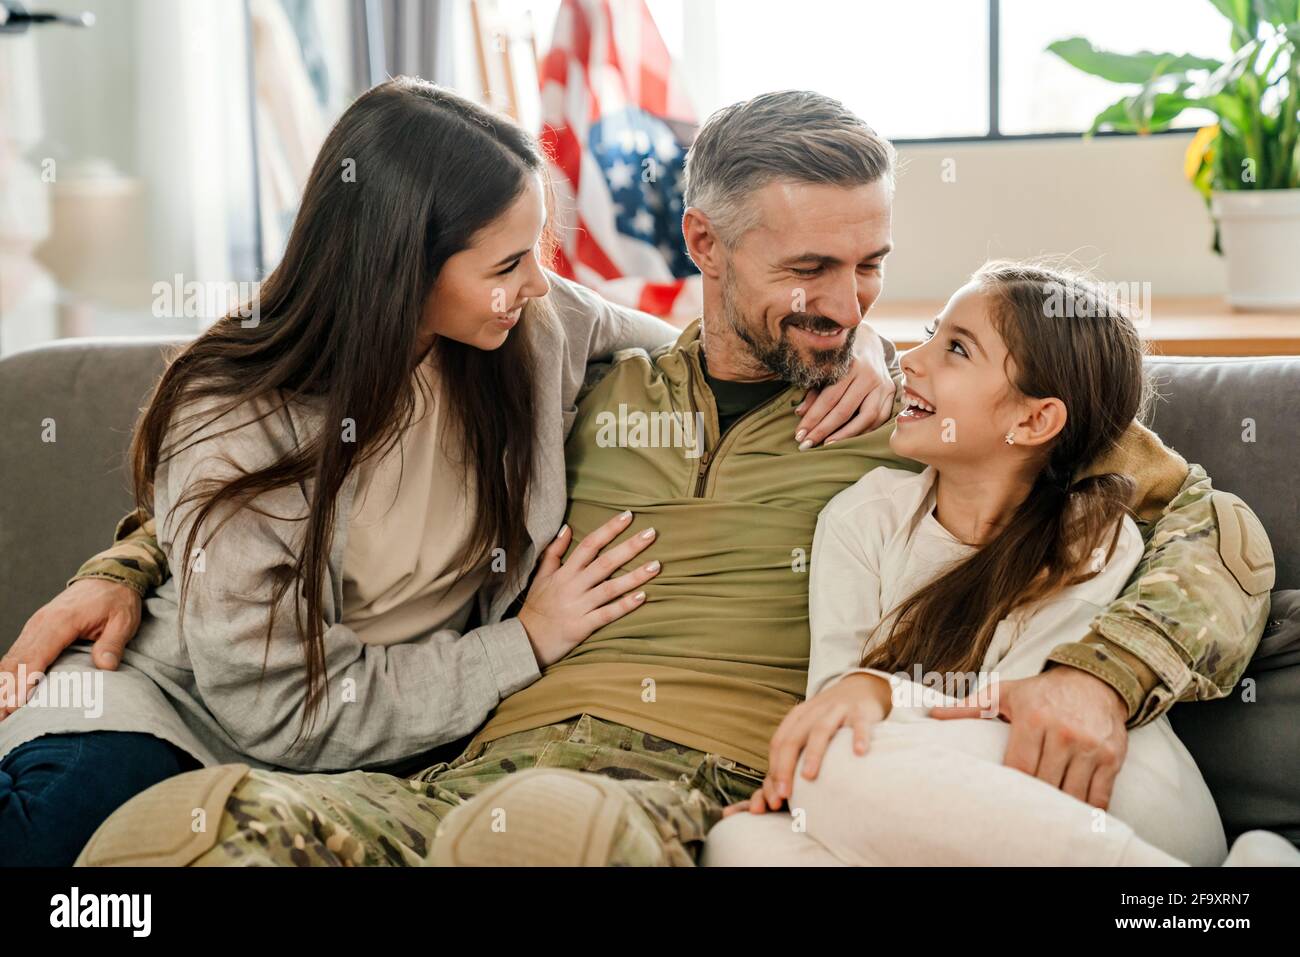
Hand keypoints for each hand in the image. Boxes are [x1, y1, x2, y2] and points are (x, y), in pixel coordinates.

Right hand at [1, 578, 141, 719]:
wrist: (109, 576)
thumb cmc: (117, 600)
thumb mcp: (124, 620)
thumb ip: (113, 643)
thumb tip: (106, 666)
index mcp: (60, 622)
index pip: (37, 656)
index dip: (25, 683)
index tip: (15, 706)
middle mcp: (40, 623)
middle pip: (17, 661)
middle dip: (6, 691)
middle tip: (3, 718)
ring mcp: (35, 626)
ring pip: (11, 659)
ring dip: (3, 685)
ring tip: (1, 713)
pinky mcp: (35, 630)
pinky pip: (16, 653)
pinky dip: (8, 673)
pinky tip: (4, 692)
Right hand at [518, 510, 660, 667]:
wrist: (524, 641)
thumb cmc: (536, 607)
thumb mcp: (541, 576)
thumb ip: (554, 552)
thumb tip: (567, 528)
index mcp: (564, 573)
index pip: (589, 545)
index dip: (609, 529)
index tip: (628, 516)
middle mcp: (573, 587)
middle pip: (605, 563)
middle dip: (629, 547)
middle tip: (651, 533)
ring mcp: (578, 607)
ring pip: (610, 588)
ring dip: (634, 577)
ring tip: (656, 565)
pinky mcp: (582, 627)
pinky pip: (607, 615)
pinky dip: (624, 606)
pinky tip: (643, 596)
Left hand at [721, 673, 889, 817]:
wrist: (860, 687)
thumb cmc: (832, 720)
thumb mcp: (810, 729)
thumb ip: (797, 755)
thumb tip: (780, 794)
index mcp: (798, 717)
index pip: (779, 742)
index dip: (774, 768)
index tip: (776, 796)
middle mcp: (814, 712)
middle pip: (794, 738)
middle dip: (786, 766)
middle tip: (785, 793)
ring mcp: (837, 710)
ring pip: (821, 730)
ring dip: (813, 753)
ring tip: (809, 776)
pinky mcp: (860, 711)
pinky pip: (859, 724)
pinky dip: (858, 736)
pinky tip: (858, 753)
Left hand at [793, 326, 894, 448]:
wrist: (869, 342)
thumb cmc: (841, 357)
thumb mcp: (825, 369)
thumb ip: (814, 391)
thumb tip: (800, 413)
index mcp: (850, 364)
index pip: (828, 398)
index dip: (813, 419)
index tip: (799, 435)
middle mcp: (869, 374)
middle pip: (844, 410)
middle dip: (824, 430)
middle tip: (807, 445)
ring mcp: (883, 384)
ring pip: (866, 418)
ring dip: (845, 435)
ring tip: (827, 445)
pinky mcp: (891, 392)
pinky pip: (879, 418)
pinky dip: (864, 431)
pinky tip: (848, 439)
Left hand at [929, 667, 1129, 809]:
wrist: (1094, 681)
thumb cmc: (1042, 692)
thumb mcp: (1005, 693)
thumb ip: (970, 707)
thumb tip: (933, 714)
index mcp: (1033, 718)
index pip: (1019, 767)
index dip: (1010, 787)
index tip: (1002, 797)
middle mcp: (1063, 732)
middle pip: (1044, 783)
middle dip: (1033, 800)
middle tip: (1022, 812)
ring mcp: (1090, 746)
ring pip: (1072, 793)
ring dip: (1060, 809)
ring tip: (1046, 816)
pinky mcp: (1112, 757)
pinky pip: (1099, 795)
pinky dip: (1088, 810)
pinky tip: (1076, 816)